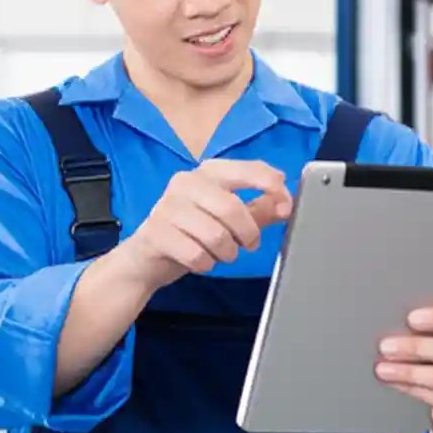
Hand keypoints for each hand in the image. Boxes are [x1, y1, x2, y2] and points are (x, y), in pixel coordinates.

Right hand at [114, 159, 292, 290]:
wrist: (146, 258)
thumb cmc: (192, 233)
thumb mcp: (229, 219)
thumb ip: (259, 209)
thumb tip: (284, 204)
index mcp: (208, 172)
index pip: (247, 169)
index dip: (271, 186)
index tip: (287, 205)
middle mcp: (186, 182)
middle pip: (232, 208)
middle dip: (248, 233)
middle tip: (249, 244)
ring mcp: (167, 207)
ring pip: (216, 235)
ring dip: (227, 252)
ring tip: (221, 253)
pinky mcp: (156, 233)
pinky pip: (196, 254)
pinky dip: (206, 263)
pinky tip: (201, 260)